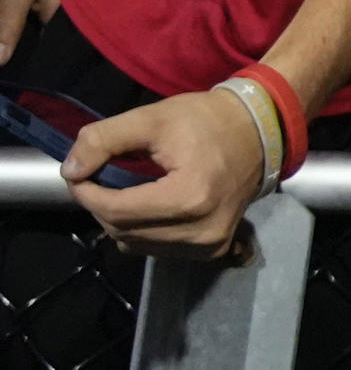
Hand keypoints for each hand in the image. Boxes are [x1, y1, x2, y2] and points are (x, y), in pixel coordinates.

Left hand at [66, 89, 268, 259]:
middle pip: (122, 231)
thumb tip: (71, 171)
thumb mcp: (152, 118)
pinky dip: (142, 232)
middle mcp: (201, 229)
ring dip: (120, 221)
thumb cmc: (208, 121)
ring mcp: (209, 244)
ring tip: (124, 193)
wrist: (261, 131)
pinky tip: (148, 208)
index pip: (115, 210)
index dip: (86, 193)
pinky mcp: (213, 249)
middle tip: (97, 180)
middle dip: (101, 206)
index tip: (78, 174)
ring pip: (136, 245)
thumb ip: (103, 140)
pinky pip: (157, 250)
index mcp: (189, 197)